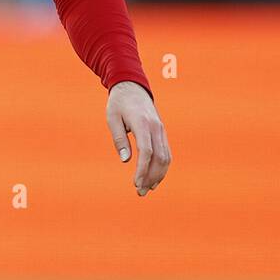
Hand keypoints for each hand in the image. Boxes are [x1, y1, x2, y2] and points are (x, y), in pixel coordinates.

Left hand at [105, 82, 170, 196]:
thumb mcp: (112, 119)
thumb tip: (126, 160)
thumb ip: (119, 139)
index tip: (136, 183)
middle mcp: (156, 128)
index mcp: (143, 124)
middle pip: (159, 158)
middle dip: (151, 177)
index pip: (146, 152)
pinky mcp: (162, 133)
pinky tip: (154, 178)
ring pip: (166, 157)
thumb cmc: (119, 104)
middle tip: (140, 192)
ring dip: (158, 175)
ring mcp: (161, 130)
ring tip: (147, 189)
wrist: (132, 87)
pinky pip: (166, 153)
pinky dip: (162, 167)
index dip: (142, 170)